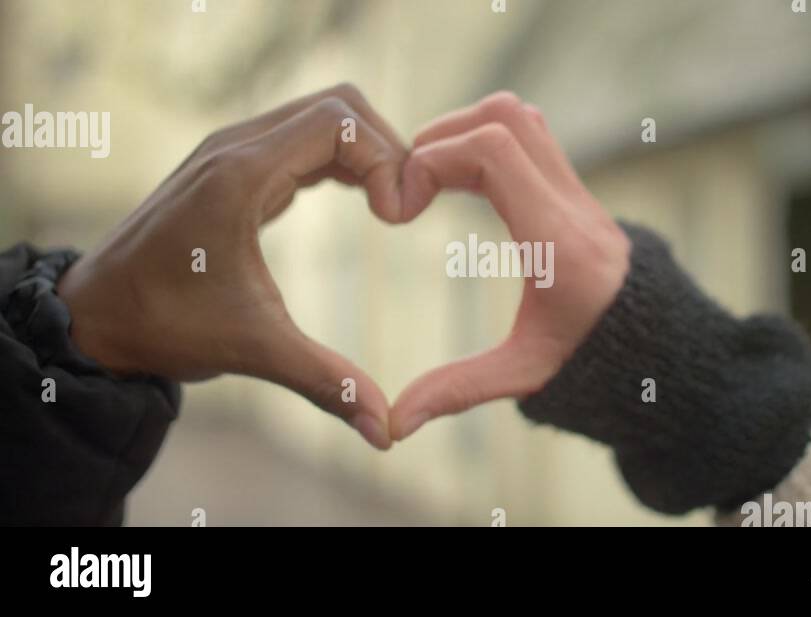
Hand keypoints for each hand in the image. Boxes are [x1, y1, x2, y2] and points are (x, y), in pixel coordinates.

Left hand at [56, 84, 405, 448]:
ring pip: (323, 115)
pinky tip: (361, 201)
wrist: (97, 316)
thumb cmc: (165, 326)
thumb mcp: (253, 350)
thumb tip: (386, 430)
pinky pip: (304, 138)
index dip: (386, 160)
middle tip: (404, 209)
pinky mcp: (236, 167)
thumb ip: (325, 382)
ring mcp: (234, 152)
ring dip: (366, 152)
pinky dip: (343, 159)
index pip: (339, 121)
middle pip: (339, 105)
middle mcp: (237, 148)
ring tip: (391, 207)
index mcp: (241, 175)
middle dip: (386, 149)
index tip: (399, 219)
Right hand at [390, 92, 630, 439]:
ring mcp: (580, 192)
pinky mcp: (577, 191)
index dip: (433, 160)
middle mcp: (574, 205)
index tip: (403, 207)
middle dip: (442, 138)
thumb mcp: (525, 376)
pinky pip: (530, 137)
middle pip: (506, 118)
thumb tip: (395, 426)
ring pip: (521, 117)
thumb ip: (459, 392)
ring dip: (465, 133)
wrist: (660, 349)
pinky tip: (459, 183)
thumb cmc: (595, 364)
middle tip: (408, 185)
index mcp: (559, 241)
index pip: (494, 151)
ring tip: (428, 178)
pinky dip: (486, 143)